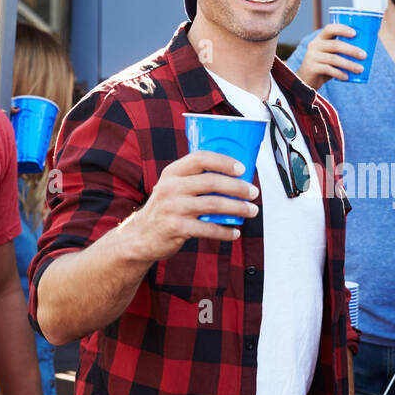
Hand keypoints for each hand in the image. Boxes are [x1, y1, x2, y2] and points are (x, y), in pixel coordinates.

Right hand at [128, 150, 260, 260]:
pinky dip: (226, 231)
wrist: (141, 236)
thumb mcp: (172, 187)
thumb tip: (233, 176)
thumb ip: (193, 179)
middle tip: (253, 192)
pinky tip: (235, 232)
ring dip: (238, 208)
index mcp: (172, 172)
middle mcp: (171, 187)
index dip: (224, 161)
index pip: (200, 158)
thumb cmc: (165, 209)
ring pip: (214, 205)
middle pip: (212, 182)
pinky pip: (209, 229)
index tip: (242, 168)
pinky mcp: (177, 228)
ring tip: (251, 211)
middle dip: (238, 187)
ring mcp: (173, 208)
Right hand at [295, 23, 367, 88]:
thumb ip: (341, 51)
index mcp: (320, 39)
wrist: (306, 81)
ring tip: (360, 69)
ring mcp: (312, 57)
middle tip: (364, 55)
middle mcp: (315, 45)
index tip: (355, 33)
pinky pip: (328, 70)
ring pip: (334, 59)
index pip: (330, 29)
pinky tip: (347, 77)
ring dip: (349, 64)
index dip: (342, 29)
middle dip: (351, 49)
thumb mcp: (330, 55)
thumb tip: (365, 49)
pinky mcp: (311, 68)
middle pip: (335, 45)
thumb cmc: (323, 66)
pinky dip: (339, 73)